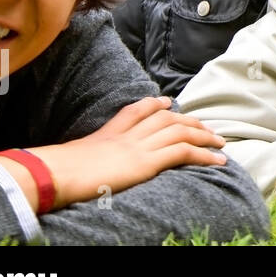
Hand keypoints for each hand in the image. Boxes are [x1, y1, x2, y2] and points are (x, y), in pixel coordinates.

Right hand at [0, 96, 226, 211]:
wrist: (55, 173)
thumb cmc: (54, 173)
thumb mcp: (67, 161)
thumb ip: (77, 160)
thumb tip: (65, 170)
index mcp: (107, 132)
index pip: (135, 111)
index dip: (154, 105)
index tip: (167, 103)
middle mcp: (127, 135)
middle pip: (166, 119)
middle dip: (190, 121)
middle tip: (207, 127)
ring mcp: (139, 146)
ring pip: (181, 133)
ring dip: (205, 136)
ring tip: (220, 142)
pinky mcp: (147, 162)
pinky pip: (184, 153)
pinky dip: (205, 155)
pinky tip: (218, 160)